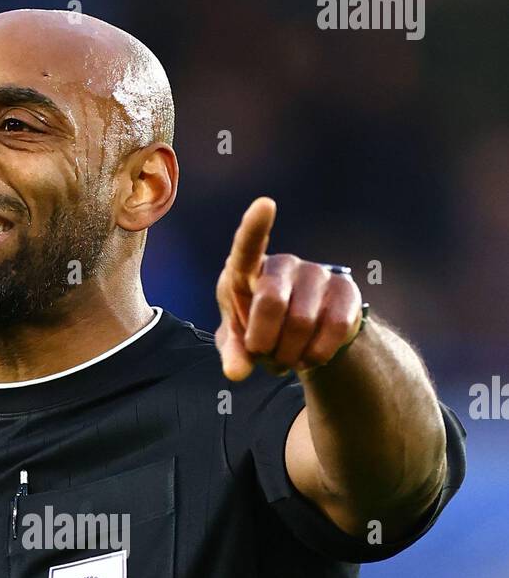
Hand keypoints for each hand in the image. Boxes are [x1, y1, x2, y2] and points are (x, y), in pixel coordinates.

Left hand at [215, 197, 363, 380]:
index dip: (255, 227)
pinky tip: (310, 356)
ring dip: (289, 355)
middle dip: (263, 343)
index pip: (248, 246)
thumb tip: (235, 373)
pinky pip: (333, 329)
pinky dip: (316, 355)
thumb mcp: (239, 344)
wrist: (305, 338)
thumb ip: (232, 355)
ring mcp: (318, 274)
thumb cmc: (260, 331)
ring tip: (286, 358)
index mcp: (247, 270)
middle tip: (264, 355)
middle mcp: (284, 264)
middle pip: (270, 303)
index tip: (266, 204)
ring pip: (301, 323)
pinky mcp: (346, 291)